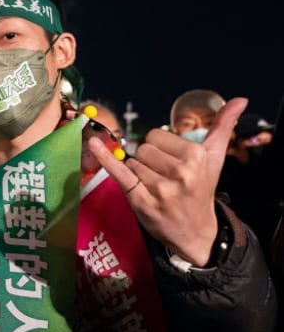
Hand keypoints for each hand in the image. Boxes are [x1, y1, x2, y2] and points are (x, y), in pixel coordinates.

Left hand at [87, 97, 247, 266]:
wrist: (197, 232)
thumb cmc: (201, 189)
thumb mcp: (215, 158)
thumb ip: (223, 127)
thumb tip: (240, 100)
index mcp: (197, 156)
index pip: (155, 136)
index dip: (159, 148)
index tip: (170, 163)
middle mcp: (181, 172)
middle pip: (142, 149)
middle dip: (147, 161)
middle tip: (164, 178)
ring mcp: (161, 189)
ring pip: (131, 163)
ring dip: (137, 174)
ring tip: (156, 189)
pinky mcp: (142, 202)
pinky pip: (118, 173)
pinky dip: (105, 158)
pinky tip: (92, 143)